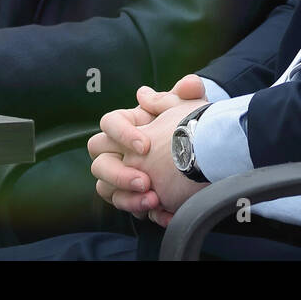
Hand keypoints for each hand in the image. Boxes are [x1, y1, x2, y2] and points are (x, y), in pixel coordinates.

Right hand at [92, 100, 208, 220]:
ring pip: (106, 189)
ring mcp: (124, 176)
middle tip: (146, 182)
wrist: (202, 149)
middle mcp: (118, 151)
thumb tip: (189, 84)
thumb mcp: (188, 107)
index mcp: (126, 124)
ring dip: (127, 198)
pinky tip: (166, 215)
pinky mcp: (136, 197)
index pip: (108, 124)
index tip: (145, 146)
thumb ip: (188, 93)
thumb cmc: (187, 123)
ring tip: (154, 201)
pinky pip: (131, 210)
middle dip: (118, 174)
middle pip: (99, 162)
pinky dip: (148, 215)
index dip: (121, 134)